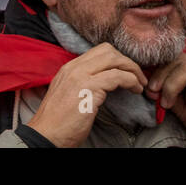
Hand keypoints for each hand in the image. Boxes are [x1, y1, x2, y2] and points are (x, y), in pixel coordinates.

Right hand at [25, 43, 145, 147]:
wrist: (46, 134)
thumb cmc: (58, 121)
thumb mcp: (68, 94)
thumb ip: (82, 83)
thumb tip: (103, 83)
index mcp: (69, 67)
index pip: (98, 51)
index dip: (116, 59)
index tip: (127, 72)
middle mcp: (74, 67)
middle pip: (108, 50)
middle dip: (127, 61)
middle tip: (138, 76)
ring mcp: (80, 76)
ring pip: (114, 59)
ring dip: (133, 71)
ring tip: (140, 84)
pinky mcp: (88, 89)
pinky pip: (117, 77)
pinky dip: (131, 81)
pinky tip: (135, 90)